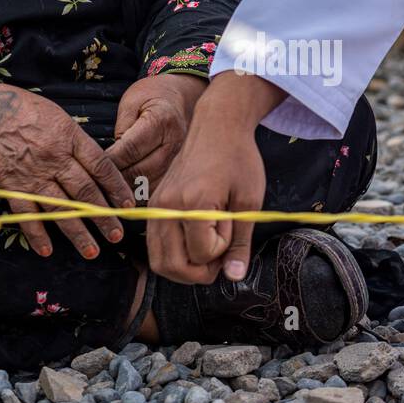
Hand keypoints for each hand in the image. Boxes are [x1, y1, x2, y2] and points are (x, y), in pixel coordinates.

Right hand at [0, 84, 133, 258]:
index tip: (128, 205)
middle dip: (104, 216)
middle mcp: (54, 157)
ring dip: (77, 232)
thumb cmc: (26, 110)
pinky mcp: (12, 185)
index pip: (101, 166)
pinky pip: (27, 214)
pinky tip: (47, 250)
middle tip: (117, 235)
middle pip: (85, 191)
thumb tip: (99, 170)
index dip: (117, 188)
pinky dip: (37, 234)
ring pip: (61, 208)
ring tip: (92, 251)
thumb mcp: (60, 117)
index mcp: (69, 137)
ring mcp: (33, 174)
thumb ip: (78, 143)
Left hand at [107, 73, 204, 191]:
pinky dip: (141, 192)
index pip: (131, 148)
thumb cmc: (150, 96)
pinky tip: (125, 192)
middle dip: (118, 179)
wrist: (177, 97)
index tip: (93, 166)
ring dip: (129, 190)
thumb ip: (122, 129)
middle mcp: (174, 142)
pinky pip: (158, 187)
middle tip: (97, 183)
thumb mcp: (130, 103)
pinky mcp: (178, 169)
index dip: (111, 160)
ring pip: (151, 184)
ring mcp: (179, 158)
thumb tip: (111, 159)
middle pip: (142, 171)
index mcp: (161, 120)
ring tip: (109, 190)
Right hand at [146, 70, 282, 283]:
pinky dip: (173, 252)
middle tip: (221, 256)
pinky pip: (155, 243)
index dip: (223, 250)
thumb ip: (240, 243)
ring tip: (208, 250)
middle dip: (199, 272)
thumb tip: (234, 277)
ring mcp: (156, 204)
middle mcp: (167, 206)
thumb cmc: (238, 158)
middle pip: (171, 266)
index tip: (233, 225)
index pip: (202, 255)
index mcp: (193, 204)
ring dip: (184, 266)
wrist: (217, 126)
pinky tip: (194, 240)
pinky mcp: (154, 203)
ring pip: (158, 260)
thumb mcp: (249, 202)